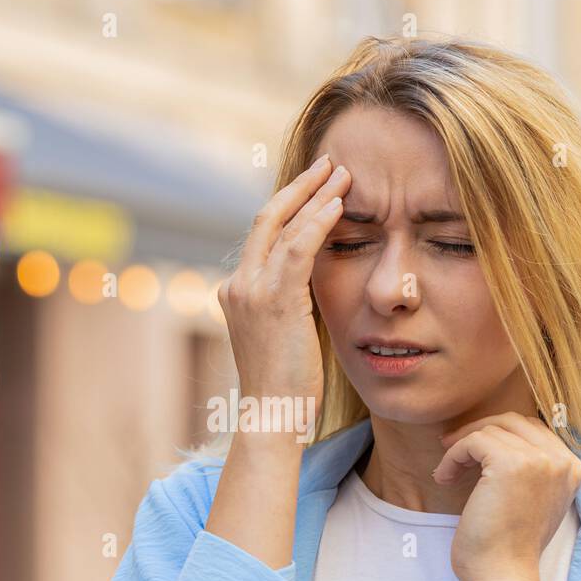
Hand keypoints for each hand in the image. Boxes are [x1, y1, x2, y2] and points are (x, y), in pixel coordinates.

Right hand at [216, 154, 350, 419]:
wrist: (273, 418)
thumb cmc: (287, 389)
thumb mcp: (286, 336)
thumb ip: (294, 304)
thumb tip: (319, 284)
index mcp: (237, 292)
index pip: (263, 235)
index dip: (290, 204)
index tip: (317, 185)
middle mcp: (237, 285)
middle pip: (267, 218)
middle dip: (301, 186)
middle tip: (330, 162)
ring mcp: (251, 292)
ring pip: (283, 226)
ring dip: (315, 195)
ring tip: (343, 173)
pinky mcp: (274, 302)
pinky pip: (298, 248)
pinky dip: (319, 222)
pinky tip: (340, 204)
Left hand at [435, 411, 580, 580]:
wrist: (503, 576)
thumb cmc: (508, 546)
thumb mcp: (532, 500)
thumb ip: (530, 469)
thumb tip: (496, 438)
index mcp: (571, 468)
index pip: (532, 429)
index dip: (496, 434)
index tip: (469, 450)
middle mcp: (562, 461)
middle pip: (513, 421)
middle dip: (478, 430)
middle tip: (450, 447)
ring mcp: (541, 461)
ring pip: (490, 430)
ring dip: (461, 448)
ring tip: (447, 474)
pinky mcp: (513, 465)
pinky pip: (474, 441)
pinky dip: (453, 456)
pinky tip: (444, 478)